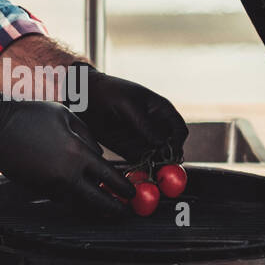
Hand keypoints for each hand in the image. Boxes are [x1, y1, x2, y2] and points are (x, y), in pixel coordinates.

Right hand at [0, 98, 134, 216]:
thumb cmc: (31, 114)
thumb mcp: (66, 116)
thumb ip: (87, 136)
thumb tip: (98, 154)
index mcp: (77, 152)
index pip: (109, 177)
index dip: (124, 188)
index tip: (132, 194)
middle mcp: (66, 174)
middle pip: (97, 201)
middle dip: (114, 209)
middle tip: (124, 212)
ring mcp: (51, 185)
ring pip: (79, 205)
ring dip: (94, 209)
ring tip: (106, 210)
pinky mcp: (38, 189)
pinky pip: (63, 199)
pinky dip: (75, 202)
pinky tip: (82, 200)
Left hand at [73, 69, 187, 161]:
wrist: (85, 96)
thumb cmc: (109, 92)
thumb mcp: (128, 104)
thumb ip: (144, 124)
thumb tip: (161, 144)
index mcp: (162, 111)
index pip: (179, 131)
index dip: (177, 143)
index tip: (168, 153)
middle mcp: (155, 127)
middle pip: (170, 149)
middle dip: (167, 160)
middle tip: (158, 168)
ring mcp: (142, 139)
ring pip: (156, 159)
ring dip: (154, 167)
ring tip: (146, 172)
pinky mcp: (128, 149)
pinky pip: (139, 163)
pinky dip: (139, 169)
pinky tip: (134, 172)